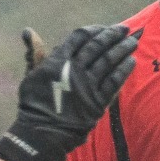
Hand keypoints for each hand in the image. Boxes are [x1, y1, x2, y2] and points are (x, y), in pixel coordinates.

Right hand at [0, 24, 140, 160]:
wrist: (43, 133)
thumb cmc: (34, 104)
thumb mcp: (31, 74)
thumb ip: (35, 51)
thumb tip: (27, 30)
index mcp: (58, 60)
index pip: (80, 36)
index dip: (94, 30)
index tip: (104, 27)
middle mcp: (75, 69)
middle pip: (98, 45)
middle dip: (113, 35)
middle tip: (125, 29)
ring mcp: (88, 85)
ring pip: (109, 60)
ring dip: (122, 49)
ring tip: (132, 42)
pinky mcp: (98, 101)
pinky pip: (115, 80)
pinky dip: (124, 69)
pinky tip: (131, 61)